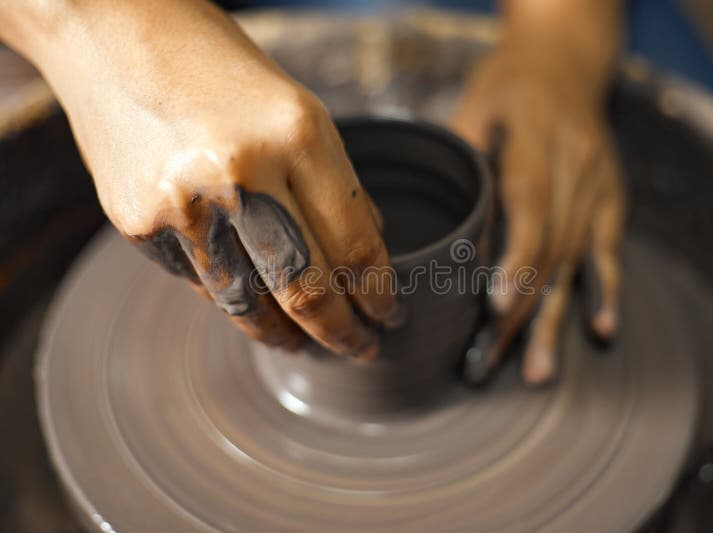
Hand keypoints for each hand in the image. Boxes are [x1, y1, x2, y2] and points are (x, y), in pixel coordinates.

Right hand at [2, 0, 398, 356]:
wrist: (112, 30)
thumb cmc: (222, 70)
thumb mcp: (299, 112)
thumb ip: (333, 186)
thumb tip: (364, 255)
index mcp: (296, 137)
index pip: (355, 247)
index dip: (380, 296)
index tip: (390, 318)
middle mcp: (240, 175)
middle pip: (306, 291)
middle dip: (343, 335)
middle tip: (361, 350)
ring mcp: (182, 204)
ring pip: (248, 303)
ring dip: (285, 335)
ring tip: (305, 344)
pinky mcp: (139, 224)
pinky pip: (201, 281)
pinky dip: (233, 297)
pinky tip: (249, 299)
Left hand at [452, 1, 624, 384]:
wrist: (566, 60)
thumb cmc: (508, 85)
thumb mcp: (475, 106)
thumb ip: (463, 163)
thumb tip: (445, 234)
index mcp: (538, 142)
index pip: (530, 209)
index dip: (516, 260)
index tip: (495, 308)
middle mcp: (576, 168)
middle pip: (549, 250)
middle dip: (517, 312)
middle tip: (485, 363)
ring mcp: (599, 187)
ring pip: (576, 262)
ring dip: (554, 320)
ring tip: (535, 371)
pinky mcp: (611, 199)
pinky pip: (609, 251)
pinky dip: (604, 292)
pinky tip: (599, 330)